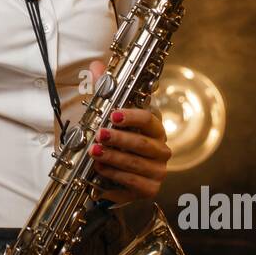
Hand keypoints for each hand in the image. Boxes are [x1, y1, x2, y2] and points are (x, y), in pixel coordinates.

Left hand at [84, 60, 170, 203]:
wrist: (118, 175)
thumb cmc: (118, 142)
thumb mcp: (109, 115)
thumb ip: (104, 89)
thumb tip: (96, 65)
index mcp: (156, 129)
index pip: (149, 119)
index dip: (132, 116)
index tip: (113, 115)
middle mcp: (161, 149)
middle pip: (142, 143)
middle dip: (119, 139)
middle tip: (100, 134)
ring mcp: (157, 171)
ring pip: (135, 164)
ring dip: (113, 158)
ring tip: (94, 152)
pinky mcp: (149, 189)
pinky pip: (132, 183)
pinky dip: (114, 176)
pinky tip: (100, 169)